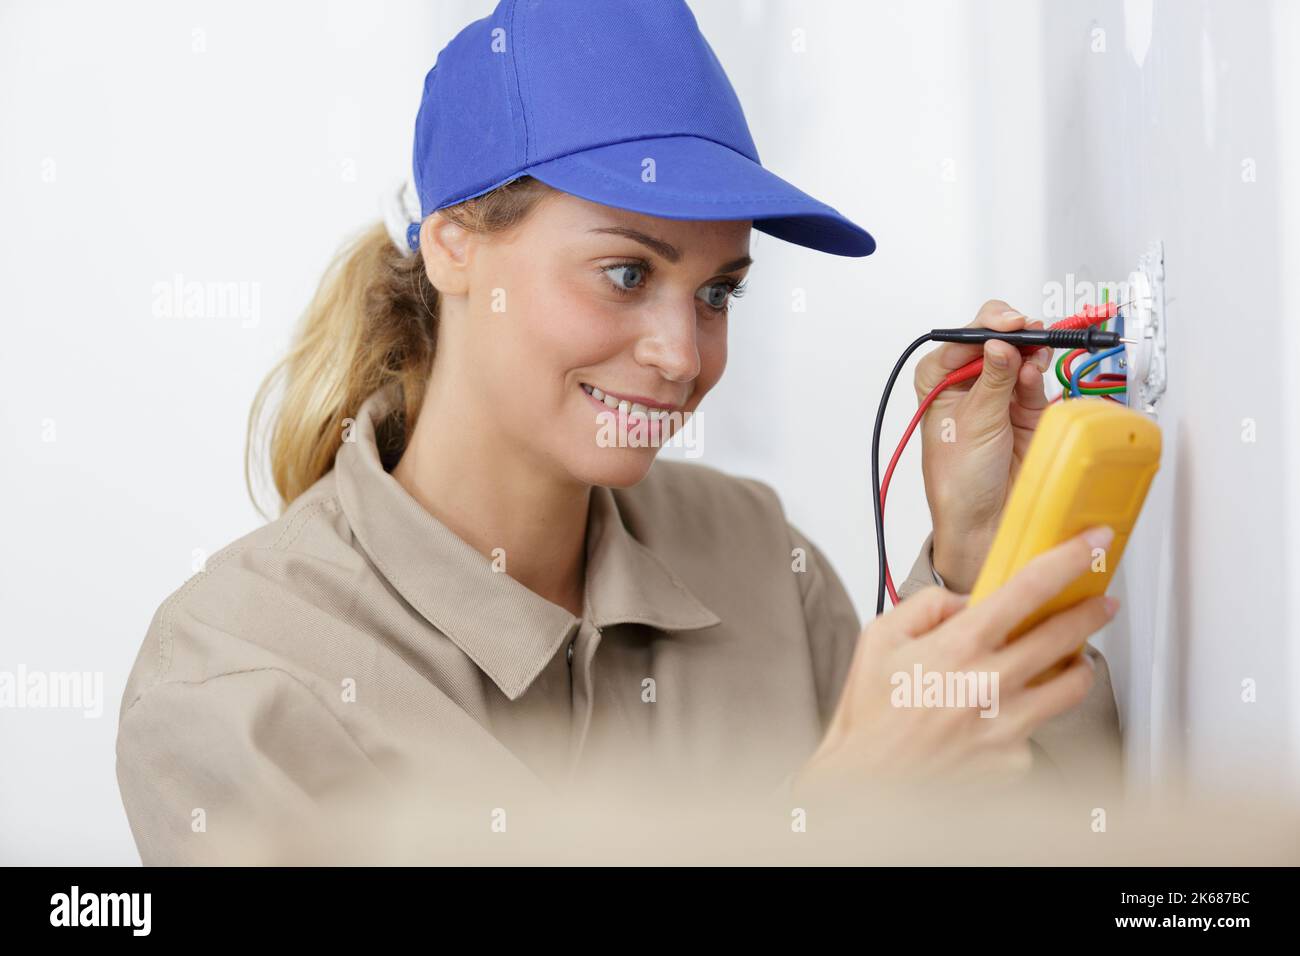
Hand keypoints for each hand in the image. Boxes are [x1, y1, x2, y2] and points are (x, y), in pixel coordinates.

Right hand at [792, 526, 1116, 799]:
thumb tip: (964, 601)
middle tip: (1100, 603)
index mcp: (957, 647)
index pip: (1027, 590)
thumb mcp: (879, 638)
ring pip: (1072, 686)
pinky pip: (1038, 729)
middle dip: (1092, 611)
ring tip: (1070, 659)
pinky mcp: (1013, 759)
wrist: (867, 782)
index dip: (1067, 560)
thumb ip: (925, 606)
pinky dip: (1029, 717)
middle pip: (1065, 635)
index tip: (1092, 545)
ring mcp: (1006, 725)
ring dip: (1078, 665)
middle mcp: (989, 684)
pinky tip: (1007, 716)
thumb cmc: (869, 716)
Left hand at [914, 299, 1052, 592]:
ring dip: (1029, 348)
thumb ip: (993, 380)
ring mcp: (999, 395)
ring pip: (1019, 355)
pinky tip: (1036, 370)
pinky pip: (1035, 380)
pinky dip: (1038, 372)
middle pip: (993, 339)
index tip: (1006, 324)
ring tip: (1035, 350)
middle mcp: (968, 384)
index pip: (961, 339)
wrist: (985, 522)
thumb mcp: (974, 423)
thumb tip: (1001, 342)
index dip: (984, 326)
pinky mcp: (1027, 410)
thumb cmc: (959, 481)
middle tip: (1025, 330)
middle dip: (1010, 331)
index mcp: (938, 381)